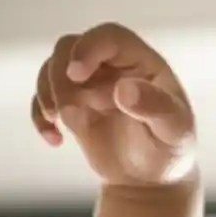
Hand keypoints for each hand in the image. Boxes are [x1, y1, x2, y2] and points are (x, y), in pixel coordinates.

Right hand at [31, 23, 197, 186]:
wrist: (151, 179)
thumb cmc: (170, 149)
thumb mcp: (175, 130)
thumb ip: (155, 107)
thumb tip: (124, 89)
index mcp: (142, 63)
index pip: (110, 37)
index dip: (89, 47)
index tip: (76, 74)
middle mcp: (112, 67)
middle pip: (70, 47)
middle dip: (60, 76)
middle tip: (68, 112)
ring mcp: (89, 84)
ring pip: (52, 68)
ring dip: (47, 93)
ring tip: (61, 123)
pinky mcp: (72, 105)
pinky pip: (43, 98)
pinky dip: (40, 115)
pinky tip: (54, 139)